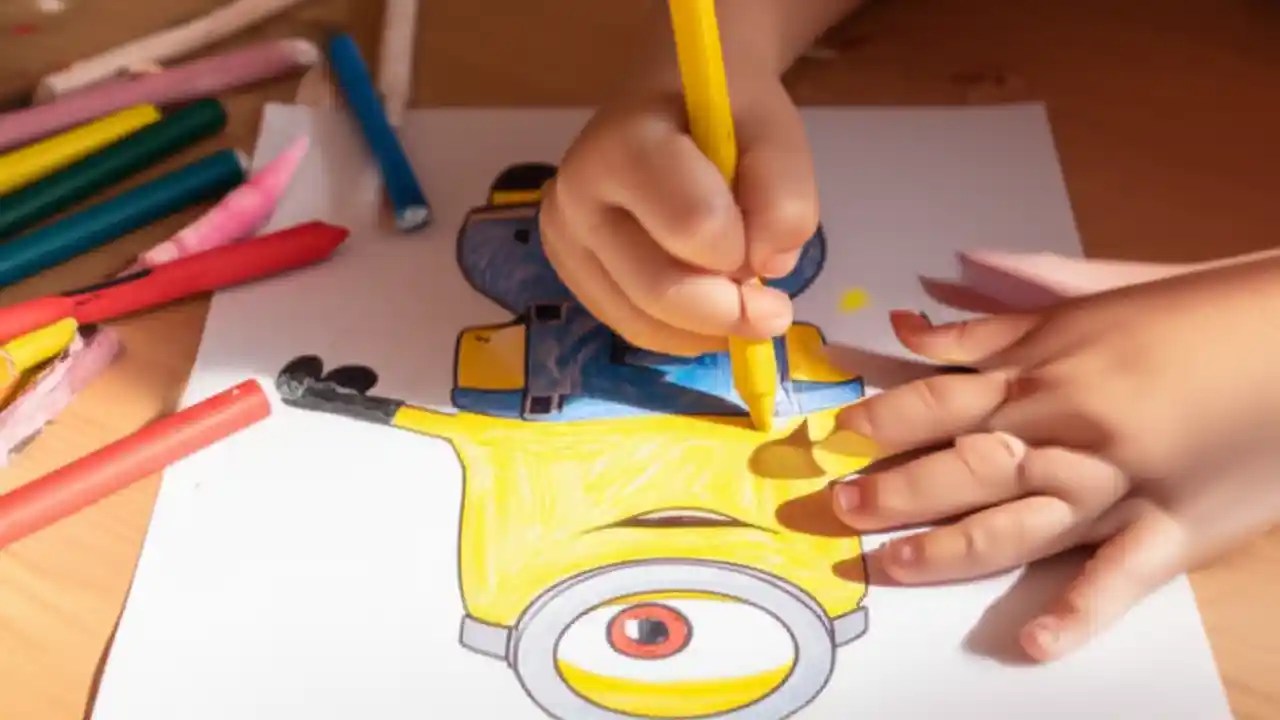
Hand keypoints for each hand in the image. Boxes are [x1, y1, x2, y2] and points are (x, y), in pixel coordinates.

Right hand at [539, 77, 816, 355]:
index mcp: (620, 146)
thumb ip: (785, 192)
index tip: (765, 229)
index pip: (693, 227)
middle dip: (730, 311)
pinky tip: (709, 306)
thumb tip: (768, 268)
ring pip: (645, 323)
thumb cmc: (722, 109)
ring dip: (708, 328)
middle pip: (660, 290)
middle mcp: (573, 198)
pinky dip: (684, 334)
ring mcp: (564, 243)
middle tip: (775, 309)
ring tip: (742, 297)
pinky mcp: (571, 276)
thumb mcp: (773, 128)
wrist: (671, 98)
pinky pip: (634, 330)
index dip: (744, 245)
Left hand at [826, 256, 1279, 660]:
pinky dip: (1075, 613)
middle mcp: (1071, 427)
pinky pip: (1118, 577)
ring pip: (1017, 524)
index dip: (886, 418)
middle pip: (963, 465)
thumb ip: (1007, 303)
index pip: (943, 398)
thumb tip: (915, 315)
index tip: (840, 435)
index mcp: (1052, 365)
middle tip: (840, 510)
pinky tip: (1029, 643)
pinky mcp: (1172, 528)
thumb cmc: (1207, 308)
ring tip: (892, 567)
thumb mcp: (1105, 288)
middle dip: (895, 489)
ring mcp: (1120, 483)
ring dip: (949, 549)